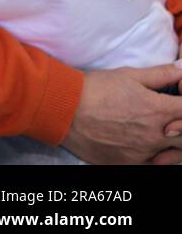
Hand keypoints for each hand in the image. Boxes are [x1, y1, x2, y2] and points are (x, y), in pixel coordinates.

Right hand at [62, 62, 181, 163]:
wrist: (62, 110)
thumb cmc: (93, 89)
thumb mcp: (127, 75)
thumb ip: (160, 74)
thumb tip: (180, 69)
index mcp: (158, 110)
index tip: (177, 98)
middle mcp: (155, 135)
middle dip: (181, 123)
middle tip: (169, 115)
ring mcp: (143, 153)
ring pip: (175, 153)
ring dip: (173, 142)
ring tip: (161, 131)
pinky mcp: (129, 164)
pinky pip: (155, 165)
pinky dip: (157, 156)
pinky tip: (146, 144)